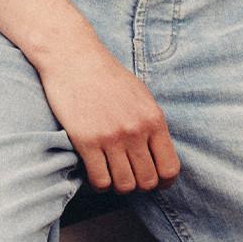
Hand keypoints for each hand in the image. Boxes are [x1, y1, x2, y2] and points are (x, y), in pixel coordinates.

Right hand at [37, 41, 180, 192]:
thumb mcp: (140, 95)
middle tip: (129, 175)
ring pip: (124, 185)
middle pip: (147, 180)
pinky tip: (96, 171)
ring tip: (112, 174)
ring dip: (119, 185)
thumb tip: (158, 153)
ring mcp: (110, 137)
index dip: (164, 181)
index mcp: (153, 119)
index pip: (169, 168)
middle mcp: (135, 130)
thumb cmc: (105, 74)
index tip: (155, 181)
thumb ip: (151, 124)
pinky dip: (100, 183)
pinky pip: (100, 180)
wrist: (72, 56)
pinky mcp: (86, 141)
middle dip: (139, 184)